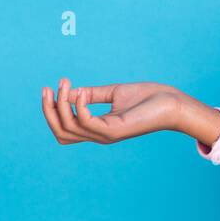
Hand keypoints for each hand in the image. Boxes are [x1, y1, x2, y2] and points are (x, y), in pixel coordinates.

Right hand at [41, 76, 185, 144]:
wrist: (173, 103)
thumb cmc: (148, 98)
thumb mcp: (115, 93)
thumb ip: (93, 94)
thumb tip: (69, 92)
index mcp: (98, 128)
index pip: (65, 129)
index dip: (52, 112)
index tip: (53, 88)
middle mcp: (99, 135)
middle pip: (60, 132)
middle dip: (48, 111)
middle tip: (46, 88)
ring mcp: (105, 135)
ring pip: (68, 128)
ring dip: (60, 105)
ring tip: (62, 84)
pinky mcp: (114, 131)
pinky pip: (86, 122)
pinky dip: (79, 106)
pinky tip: (82, 92)